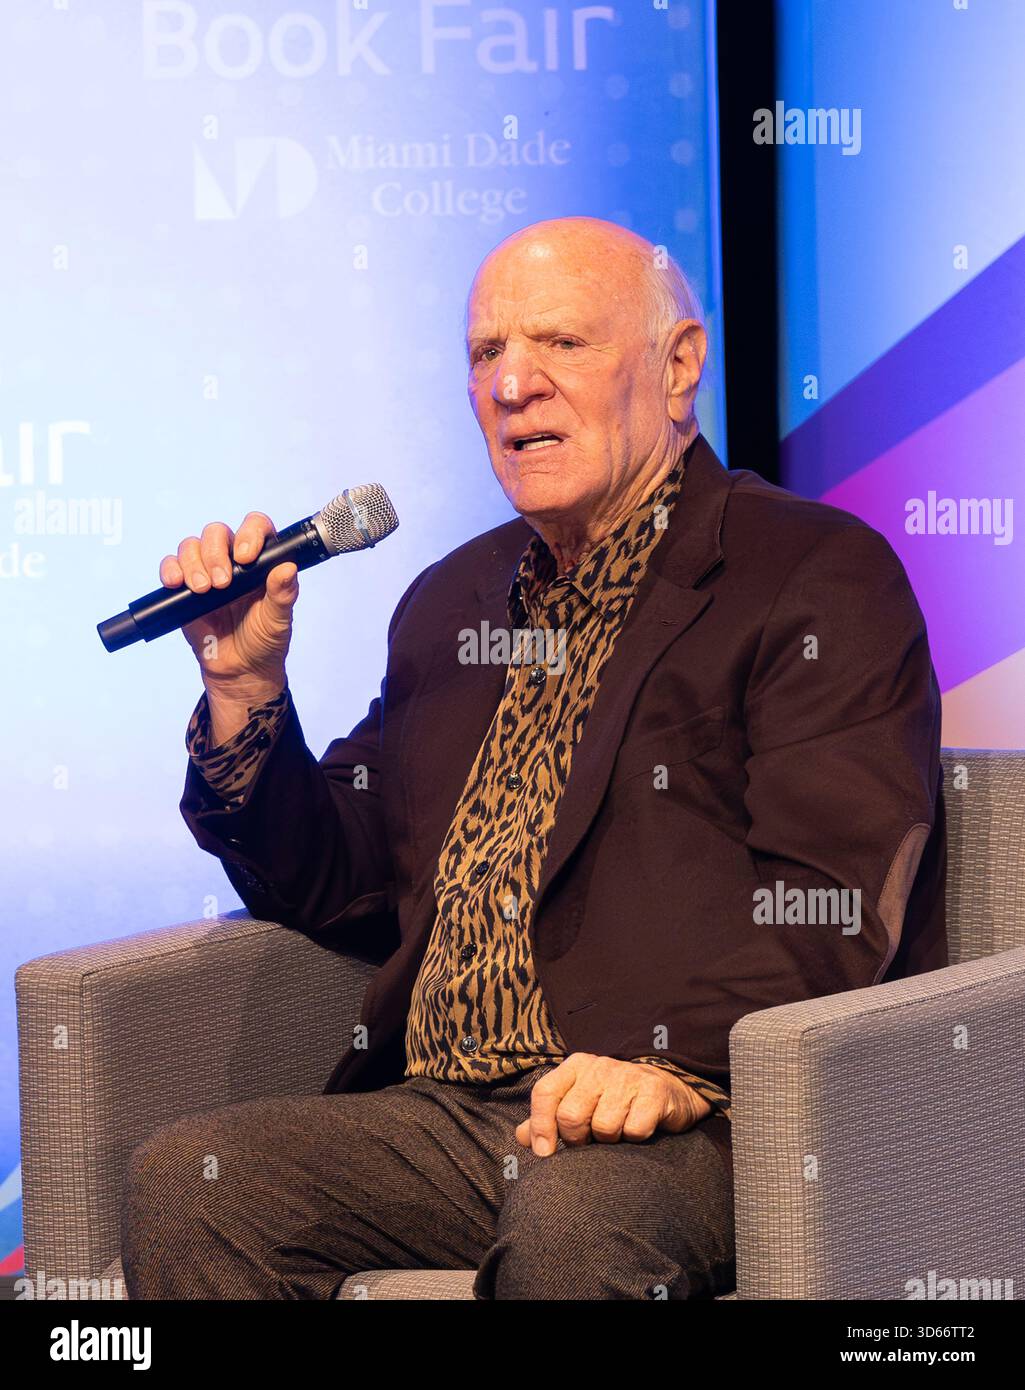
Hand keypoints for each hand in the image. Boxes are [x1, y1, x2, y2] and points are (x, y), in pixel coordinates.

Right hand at [159, 512, 297, 696]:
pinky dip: (170, 570)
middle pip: (216, 532)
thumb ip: (283, 594)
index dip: (249, 533)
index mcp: (261, 561)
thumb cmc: (264, 641)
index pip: (255, 527)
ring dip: (193, 563)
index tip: (245, 557)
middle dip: (215, 553)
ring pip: (192, 546)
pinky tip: (176, 583)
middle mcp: (233, 560)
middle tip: (221, 583)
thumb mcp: (278, 620)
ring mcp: (207, 571)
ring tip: (203, 590)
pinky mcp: (184, 588)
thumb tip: (287, 568)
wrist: (239, 670)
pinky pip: (171, 567)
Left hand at [515, 1053, 712, 1156]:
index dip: (540, 1125)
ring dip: (609, 1140)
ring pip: (604, 1126)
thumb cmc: (614, 1100)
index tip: (544, 1153)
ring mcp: (627, 1077)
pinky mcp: (653, 1093)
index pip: (545, 1093)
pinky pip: (634, 1130)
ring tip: (616, 1133)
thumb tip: (521, 1137)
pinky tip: (637, 1130)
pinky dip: (634, 1138)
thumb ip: (547, 1119)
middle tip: (589, 1142)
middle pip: (571, 1115)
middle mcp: (598, 1067)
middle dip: (577, 1139)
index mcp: (575, 1067)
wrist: (666, 1090)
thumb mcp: (579, 1101)